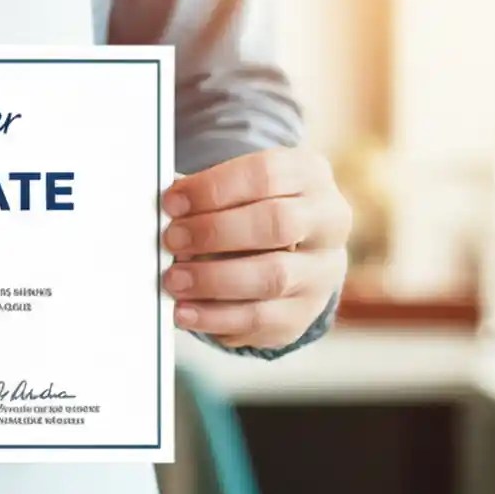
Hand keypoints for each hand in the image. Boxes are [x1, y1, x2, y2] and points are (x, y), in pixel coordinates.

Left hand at [161, 147, 350, 349]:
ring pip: (273, 277)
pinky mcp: (304, 313)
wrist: (295, 251)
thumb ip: (207, 196)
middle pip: (277, 223)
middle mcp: (328, 222)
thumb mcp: (239, 189)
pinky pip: (262, 319)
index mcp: (309, 176)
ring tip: (174, 279)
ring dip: (213, 279)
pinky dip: (216, 317)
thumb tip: (166, 211)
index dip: (214, 189)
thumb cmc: (253, 210)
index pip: (267, 174)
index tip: (172, 202)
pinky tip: (186, 311)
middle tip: (172, 239)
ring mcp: (322, 271)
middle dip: (215, 232)